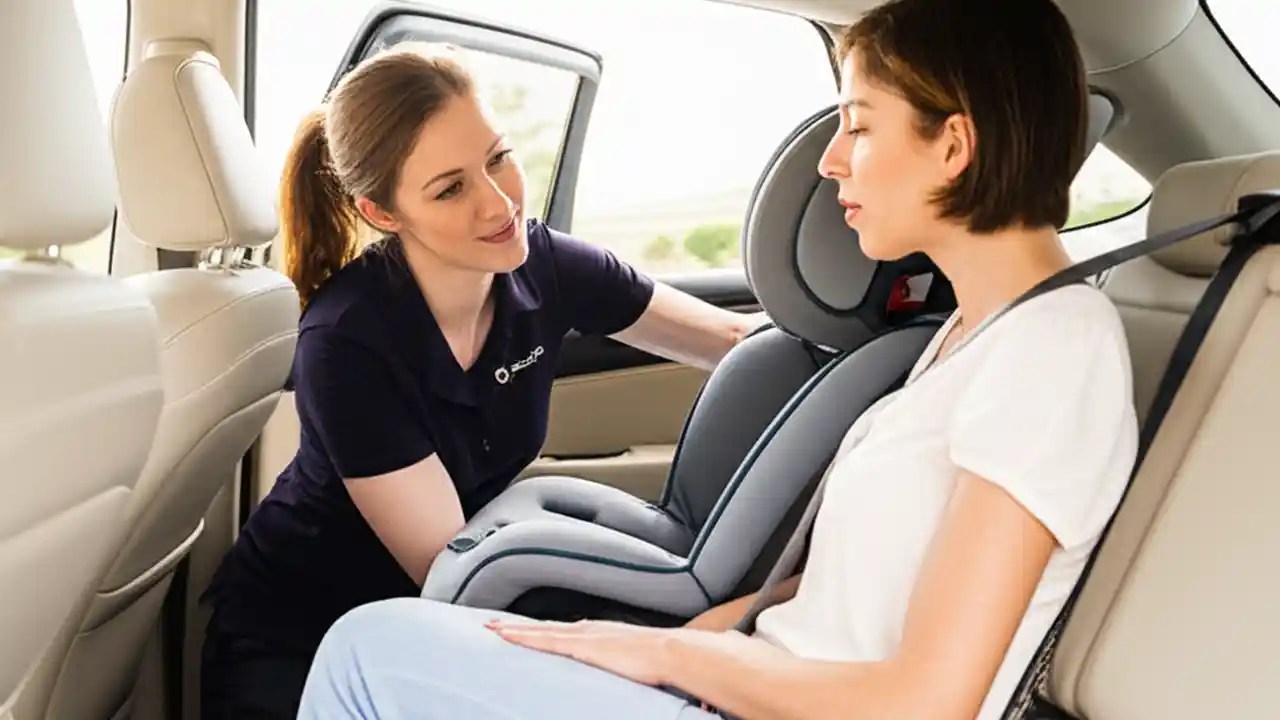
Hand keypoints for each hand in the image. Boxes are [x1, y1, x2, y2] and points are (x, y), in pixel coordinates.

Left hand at [487, 618, 680, 685]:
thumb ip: (621, 662)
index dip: (538, 630)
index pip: (560, 630)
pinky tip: (508, 637)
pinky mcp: (580, 645)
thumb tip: (621, 671)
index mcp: (598, 633)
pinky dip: (523, 637)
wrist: (668, 651)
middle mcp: (587, 629)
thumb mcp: (633, 660)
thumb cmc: (657, 659)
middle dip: (517, 627)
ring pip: (538, 631)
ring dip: (514, 630)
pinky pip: (543, 640)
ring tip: (491, 630)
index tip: (521, 629)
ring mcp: (582, 636)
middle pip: (543, 627)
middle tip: (491, 625)